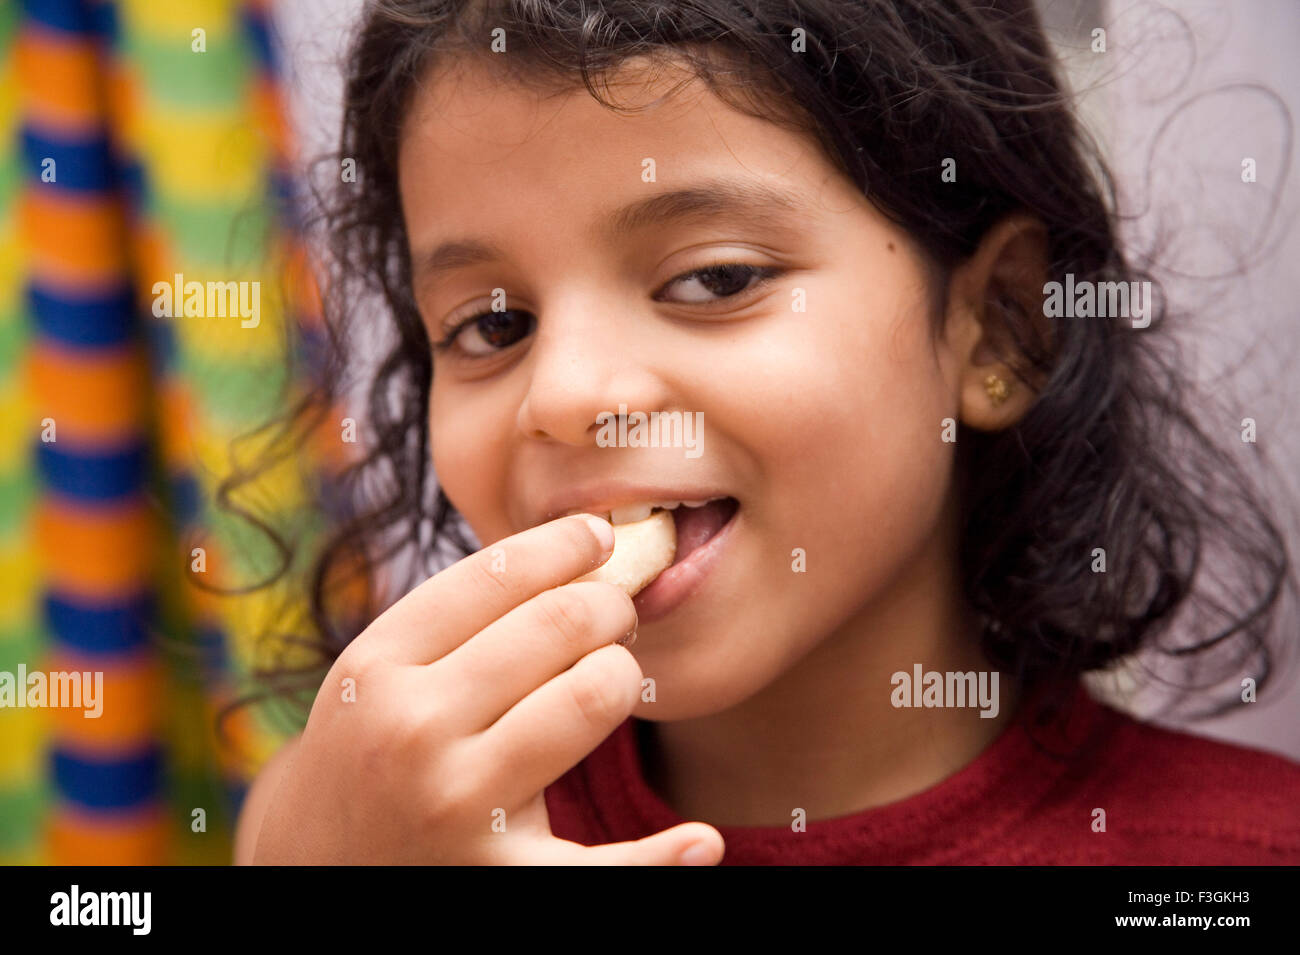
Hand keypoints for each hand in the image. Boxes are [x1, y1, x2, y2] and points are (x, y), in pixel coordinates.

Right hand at [252, 514, 725, 864]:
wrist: (313, 872)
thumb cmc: (367, 754)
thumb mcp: (376, 676)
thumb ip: (454, 618)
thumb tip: (577, 547)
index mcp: (378, 666)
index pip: (496, 574)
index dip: (564, 544)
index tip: (599, 537)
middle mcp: (413, 731)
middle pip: (560, 623)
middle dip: (606, 605)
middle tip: (613, 612)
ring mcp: (457, 808)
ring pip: (594, 695)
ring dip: (620, 676)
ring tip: (608, 680)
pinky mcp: (500, 884)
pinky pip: (602, 869)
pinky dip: (659, 858)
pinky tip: (697, 843)